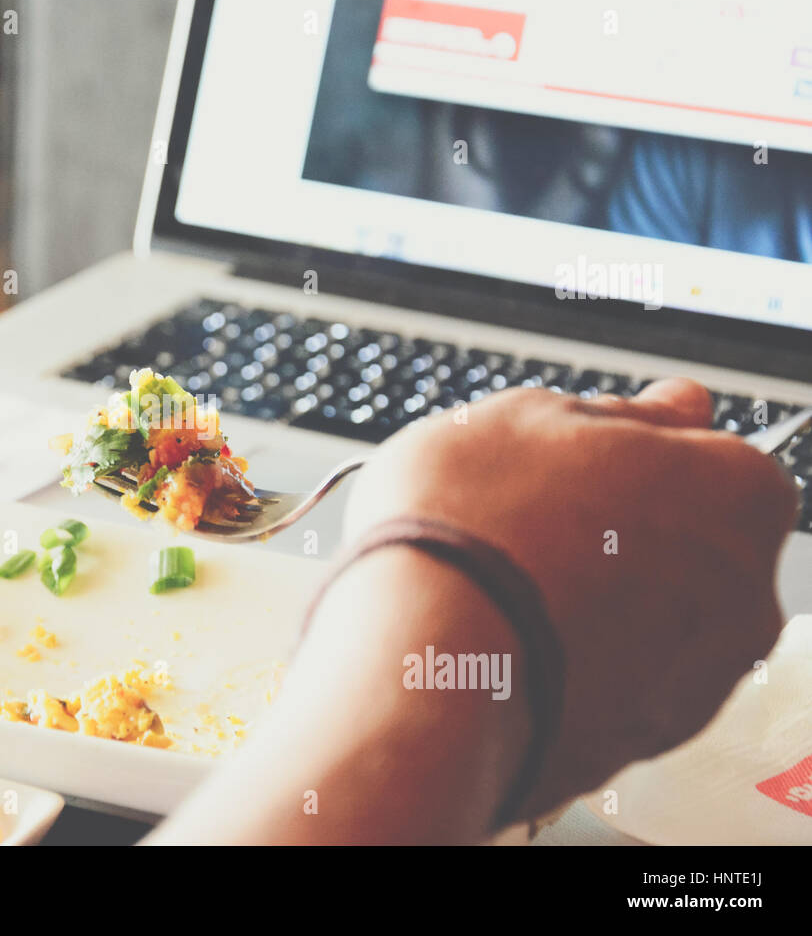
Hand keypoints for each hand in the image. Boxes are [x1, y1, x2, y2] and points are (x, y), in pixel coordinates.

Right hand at [342, 378, 799, 815]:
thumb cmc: (470, 534)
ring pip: (643, 624)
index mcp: (736, 495)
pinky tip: (497, 648)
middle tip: (521, 524)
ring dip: (587, 604)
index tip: (575, 462)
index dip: (631, 457)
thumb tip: (671, 406)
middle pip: (682, 547)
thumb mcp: (526, 418)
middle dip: (615, 536)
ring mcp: (692, 686)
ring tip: (495, 592)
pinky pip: (604, 689)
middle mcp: (742, 599)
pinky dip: (564, 668)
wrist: (415, 671)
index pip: (709, 459)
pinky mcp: (633, 750)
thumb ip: (616, 412)